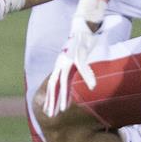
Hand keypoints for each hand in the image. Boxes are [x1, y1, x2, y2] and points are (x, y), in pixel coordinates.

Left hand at [41, 0, 109, 117]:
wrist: (81, 25)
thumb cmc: (79, 43)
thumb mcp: (75, 58)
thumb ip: (74, 69)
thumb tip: (74, 79)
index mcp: (59, 65)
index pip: (52, 84)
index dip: (50, 97)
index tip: (48, 111)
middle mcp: (61, 63)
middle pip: (55, 85)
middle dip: (53, 101)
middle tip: (51, 116)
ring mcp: (69, 59)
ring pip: (65, 80)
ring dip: (64, 96)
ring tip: (64, 109)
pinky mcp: (79, 54)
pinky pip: (84, 68)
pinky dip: (88, 77)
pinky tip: (92, 86)